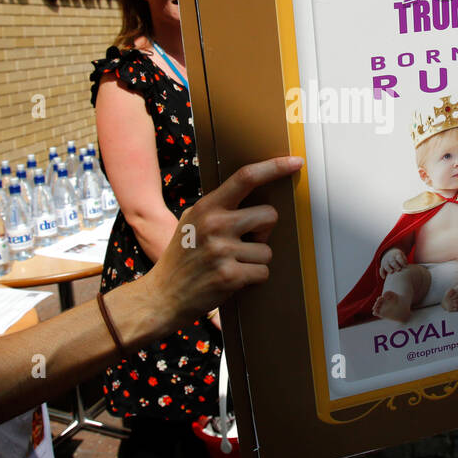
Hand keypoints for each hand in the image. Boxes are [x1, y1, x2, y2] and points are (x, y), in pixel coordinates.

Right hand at [136, 156, 301, 341]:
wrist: (162, 296)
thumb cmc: (182, 258)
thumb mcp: (192, 221)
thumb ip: (218, 207)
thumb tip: (253, 193)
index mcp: (207, 207)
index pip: (245, 177)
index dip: (273, 167)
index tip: (295, 162)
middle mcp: (215, 224)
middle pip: (269, 215)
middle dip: (263, 232)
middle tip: (243, 243)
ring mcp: (222, 250)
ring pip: (267, 250)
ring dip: (255, 260)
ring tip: (230, 264)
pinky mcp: (230, 276)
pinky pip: (263, 272)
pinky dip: (253, 278)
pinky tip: (232, 280)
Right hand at [379, 248, 406, 277]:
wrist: (390, 253)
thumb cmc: (399, 257)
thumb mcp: (402, 256)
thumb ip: (404, 261)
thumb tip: (406, 266)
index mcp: (396, 254)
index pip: (399, 258)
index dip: (402, 262)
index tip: (405, 266)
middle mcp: (390, 257)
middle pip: (392, 261)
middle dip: (395, 265)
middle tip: (399, 269)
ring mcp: (385, 261)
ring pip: (385, 265)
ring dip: (388, 268)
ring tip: (391, 272)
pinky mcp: (382, 265)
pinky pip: (381, 269)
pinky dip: (382, 273)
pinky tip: (384, 277)